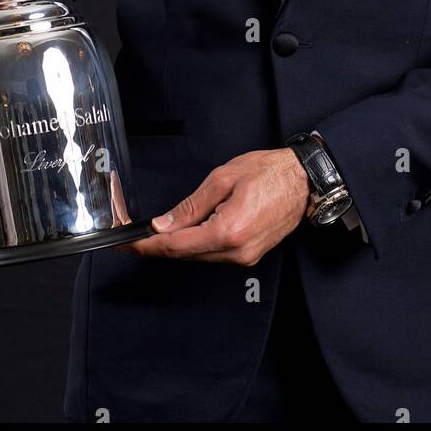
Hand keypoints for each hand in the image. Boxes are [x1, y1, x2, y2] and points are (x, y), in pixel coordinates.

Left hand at [118, 148, 310, 264]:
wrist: (304, 181)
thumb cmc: (269, 173)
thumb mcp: (223, 179)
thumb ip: (190, 206)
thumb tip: (164, 225)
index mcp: (228, 231)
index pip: (175, 246)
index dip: (146, 246)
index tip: (126, 245)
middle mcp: (236, 252)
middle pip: (184, 254)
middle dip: (157, 245)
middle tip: (134, 235)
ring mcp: (245, 257)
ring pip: (198, 256)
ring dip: (177, 244)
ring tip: (158, 231)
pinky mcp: (249, 256)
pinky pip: (213, 253)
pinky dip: (197, 243)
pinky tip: (188, 231)